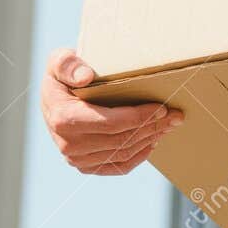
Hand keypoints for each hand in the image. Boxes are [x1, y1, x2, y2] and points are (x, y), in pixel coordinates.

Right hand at [41, 46, 183, 175]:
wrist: (52, 98)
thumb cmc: (62, 75)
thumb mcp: (58, 60)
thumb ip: (68, 64)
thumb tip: (86, 77)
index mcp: (64, 119)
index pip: (112, 123)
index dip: (140, 117)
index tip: (162, 107)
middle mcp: (68, 144)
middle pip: (121, 140)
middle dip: (151, 127)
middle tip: (175, 115)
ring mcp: (76, 158)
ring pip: (122, 153)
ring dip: (149, 140)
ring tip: (168, 125)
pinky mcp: (84, 166)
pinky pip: (117, 167)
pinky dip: (138, 156)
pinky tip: (152, 142)